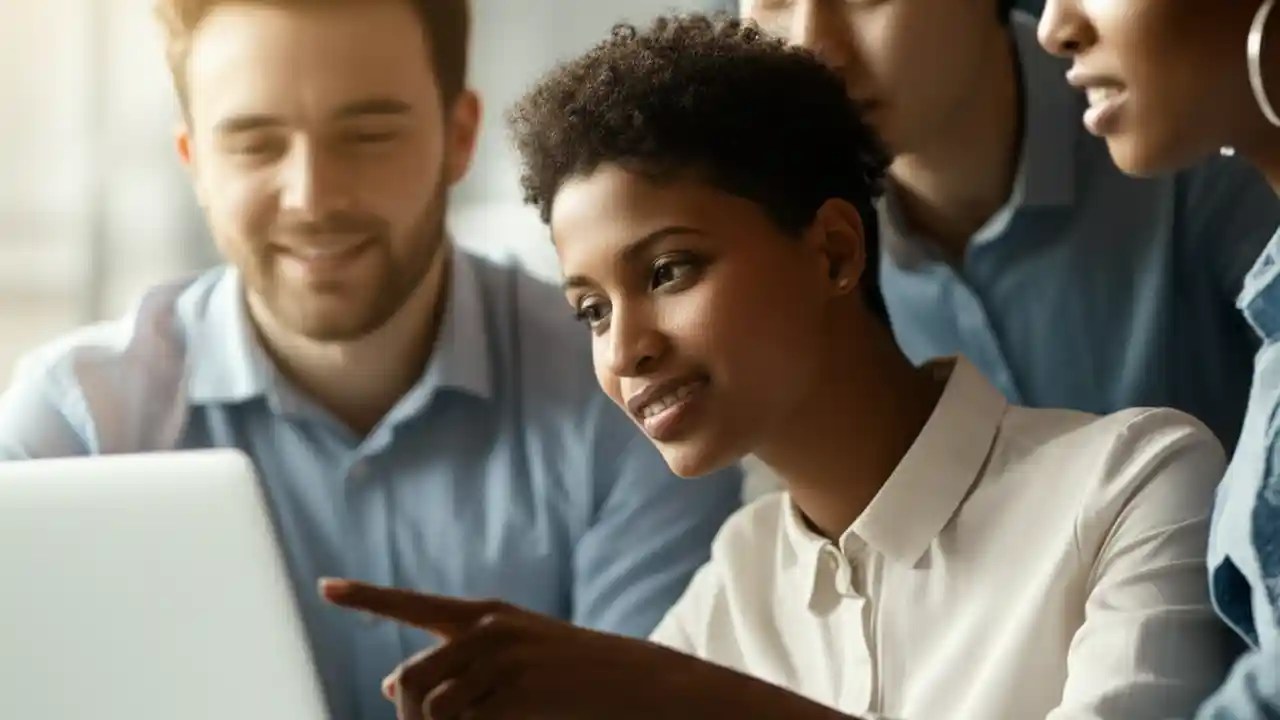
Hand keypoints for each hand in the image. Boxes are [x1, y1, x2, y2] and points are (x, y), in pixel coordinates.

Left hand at [319, 578, 848, 719]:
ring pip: (432, 706)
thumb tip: (390, 682)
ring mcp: (502, 660)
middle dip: (409, 716)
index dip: (367, 598)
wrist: (642, 685)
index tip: (326, 588)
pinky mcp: (517, 691)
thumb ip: (456, 666)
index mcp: (486, 617)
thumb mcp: (514, 662)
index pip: (414, 604)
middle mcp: (487, 630)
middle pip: (411, 679)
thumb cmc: (577, 679)